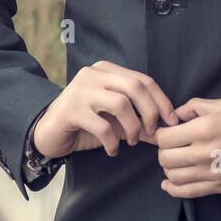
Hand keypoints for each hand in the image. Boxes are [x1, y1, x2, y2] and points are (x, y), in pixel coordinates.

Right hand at [34, 61, 178, 158]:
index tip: (172, 121)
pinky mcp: (71, 110)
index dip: (162, 100)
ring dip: (132, 127)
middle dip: (150, 112)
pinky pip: (102, 125)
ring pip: (121, 103)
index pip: (143, 80)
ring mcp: (80, 90)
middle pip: (135, 87)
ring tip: (131, 142)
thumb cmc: (86, 124)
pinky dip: (113, 141)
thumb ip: (139, 121)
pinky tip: (112, 149)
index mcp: (107, 70)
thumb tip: (167, 131)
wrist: (48, 132)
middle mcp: (93, 74)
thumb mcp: (115, 119)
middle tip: (151, 132)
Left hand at [153, 98, 220, 197]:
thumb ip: (196, 107)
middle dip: (163, 150)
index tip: (167, 132)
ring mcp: (215, 172)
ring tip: (176, 160)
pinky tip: (169, 184)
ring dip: (169, 168)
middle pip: (165, 158)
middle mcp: (206, 152)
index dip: (161, 134)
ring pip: (174, 176)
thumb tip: (177, 114)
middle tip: (171, 145)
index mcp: (205, 128)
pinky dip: (174, 189)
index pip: (164, 137)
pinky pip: (189, 192)